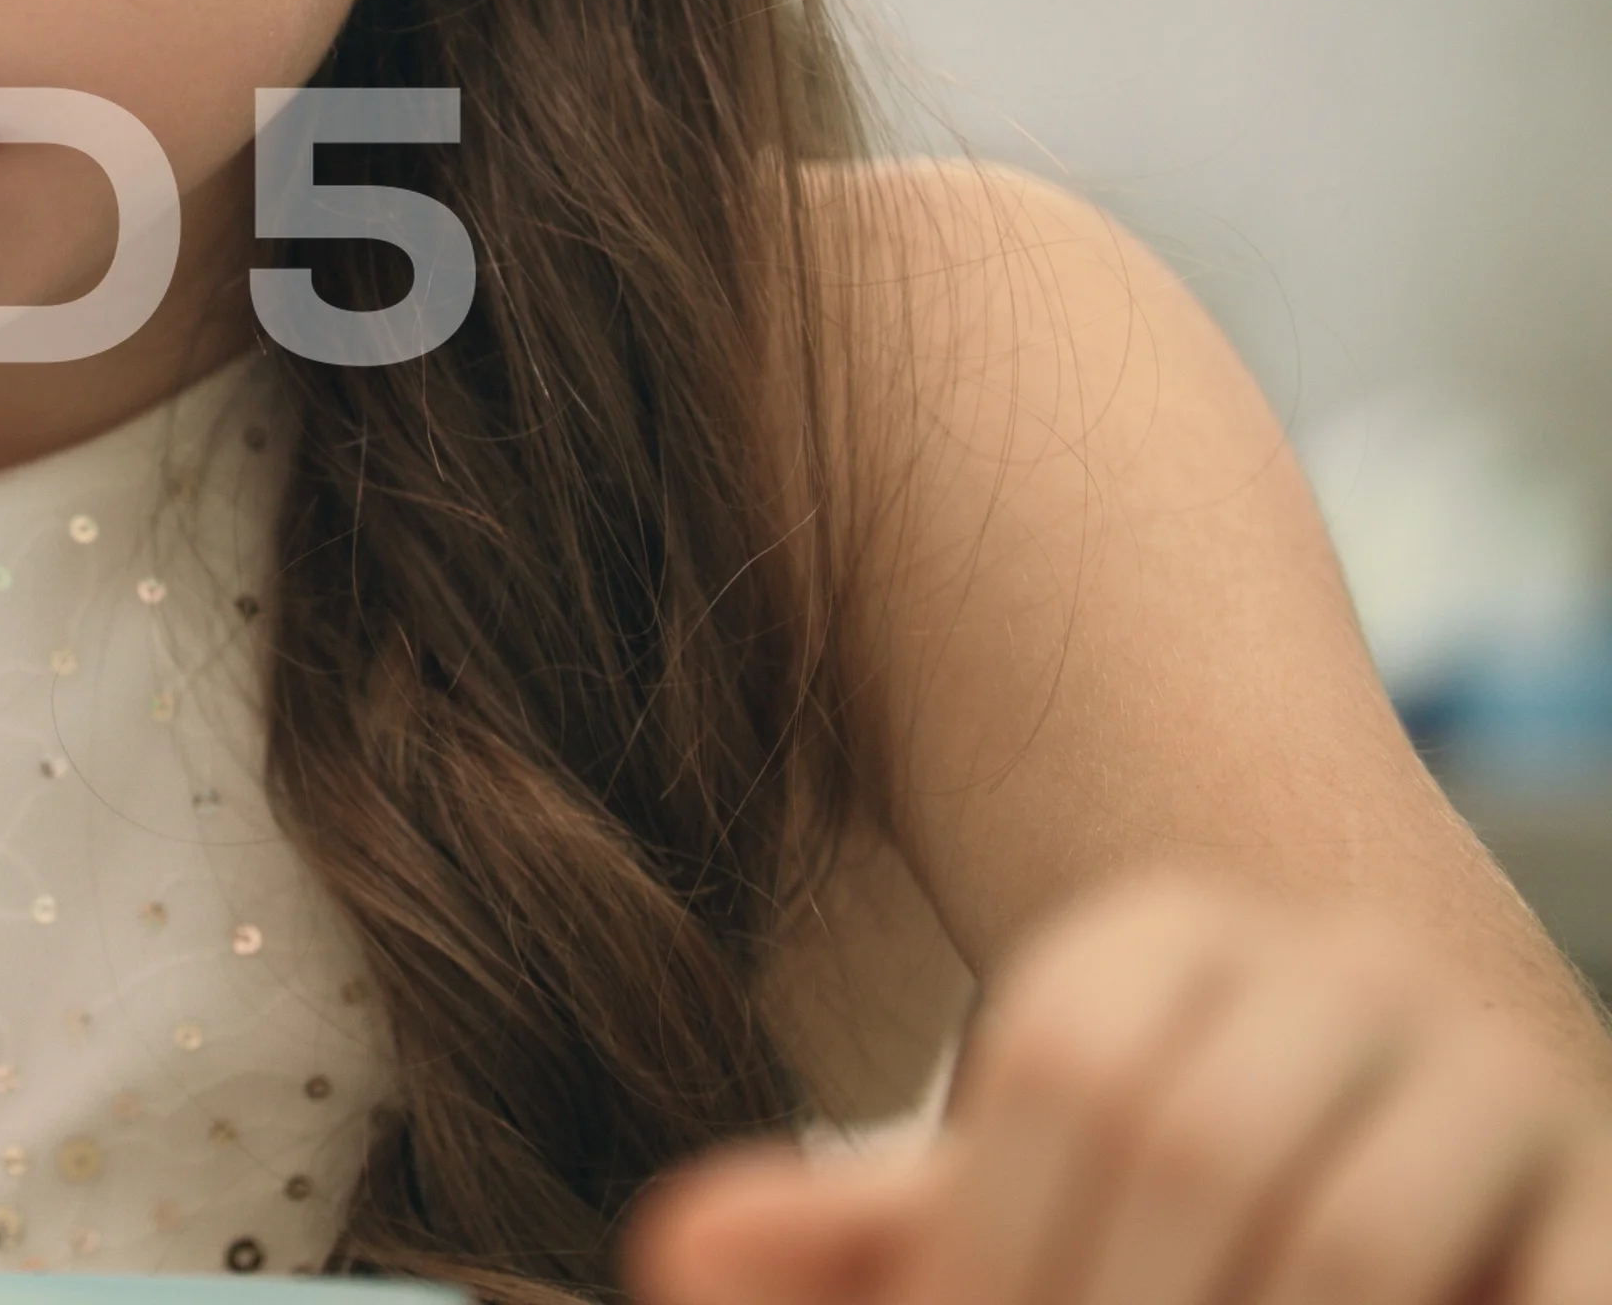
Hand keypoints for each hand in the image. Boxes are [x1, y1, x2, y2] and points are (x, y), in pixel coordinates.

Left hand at [631, 875, 1611, 1304]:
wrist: (1398, 1128)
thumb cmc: (1159, 1194)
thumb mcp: (1009, 1186)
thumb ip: (859, 1228)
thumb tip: (677, 1246)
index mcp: (1166, 933)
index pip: (1057, 1063)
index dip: (983, 1242)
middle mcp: (1343, 970)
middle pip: (1197, 1148)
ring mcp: (1497, 1073)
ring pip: (1352, 1236)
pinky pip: (1543, 1292)